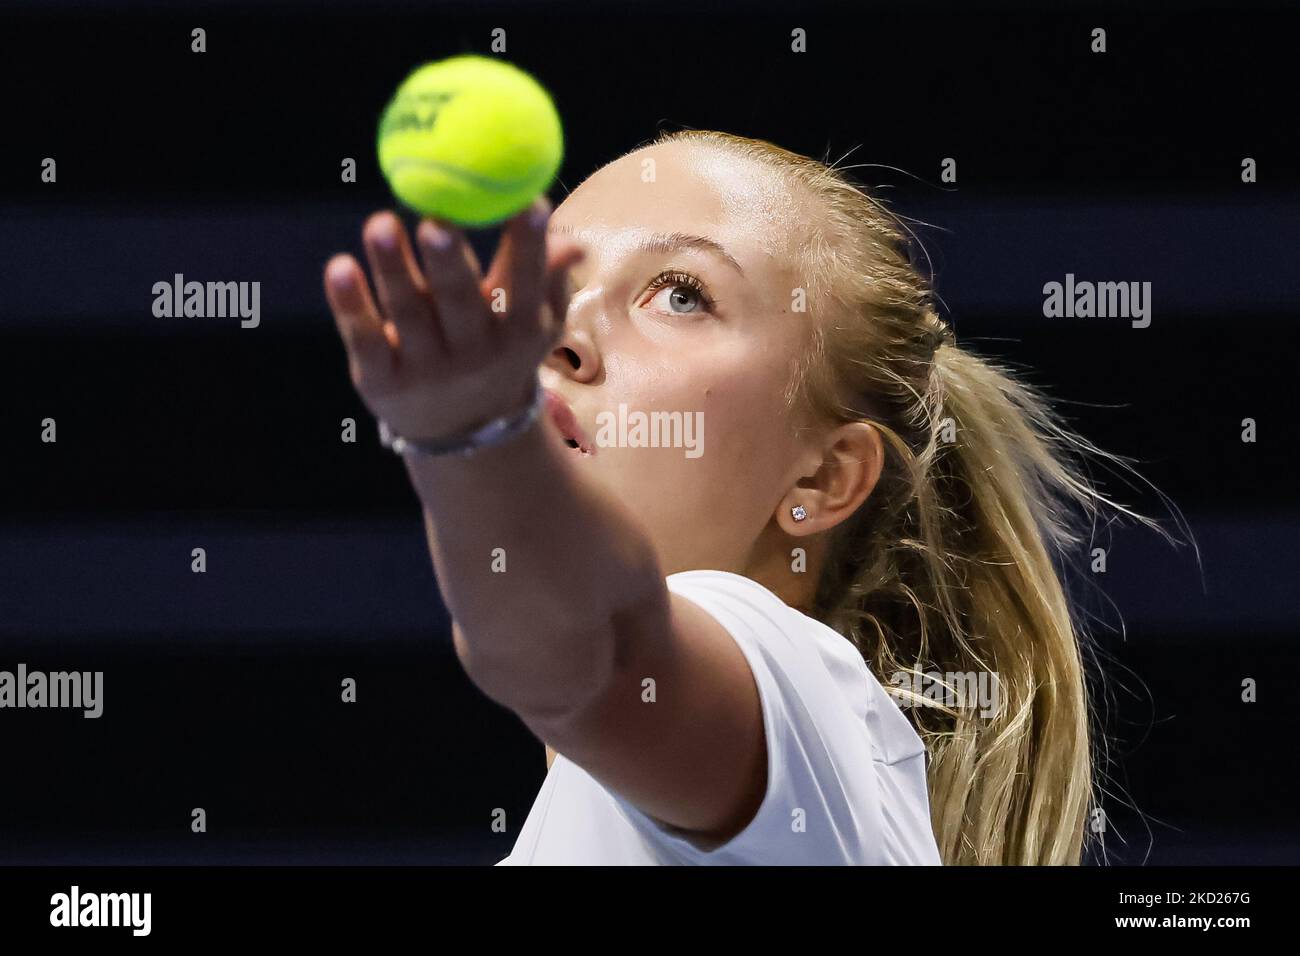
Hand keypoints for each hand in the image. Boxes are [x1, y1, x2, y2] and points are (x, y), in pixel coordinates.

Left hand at [323, 197, 584, 441]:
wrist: (463, 430)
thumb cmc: (500, 350)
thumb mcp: (534, 323)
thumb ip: (547, 278)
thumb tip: (571, 243)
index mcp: (519, 333)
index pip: (526, 285)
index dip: (528, 245)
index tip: (526, 202)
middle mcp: (475, 354)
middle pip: (460, 302)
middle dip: (450, 263)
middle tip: (436, 220)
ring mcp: (427, 371)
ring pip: (408, 314)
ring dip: (394, 269)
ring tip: (382, 224)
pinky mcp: (382, 381)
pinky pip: (365, 340)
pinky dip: (351, 306)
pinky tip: (341, 267)